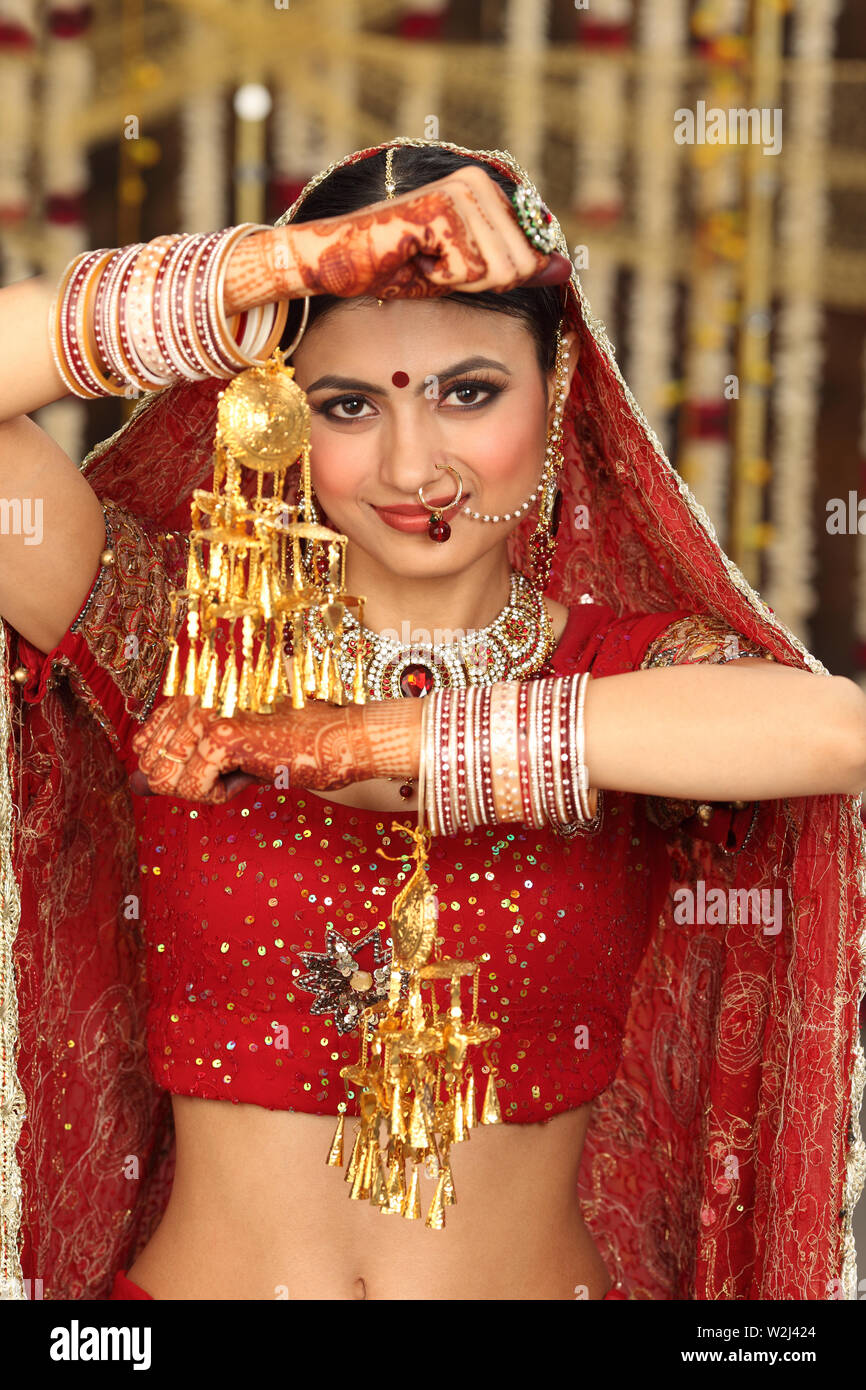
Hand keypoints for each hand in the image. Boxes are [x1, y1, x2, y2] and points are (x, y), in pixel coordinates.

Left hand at [130, 692, 424, 802]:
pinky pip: (193, 787)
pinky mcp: (224, 737)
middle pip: (150, 762)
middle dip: (182, 783)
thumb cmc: (292, 747)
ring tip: (238, 774)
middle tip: (225, 775)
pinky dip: (218, 795)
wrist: (337, 742)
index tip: (205, 771)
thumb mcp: (229, 757)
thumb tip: (135, 784)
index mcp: (198, 695)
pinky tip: (246, 779)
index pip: (145, 737)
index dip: (166, 767)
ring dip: (202, 789)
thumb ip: (181, 765)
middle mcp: (198, 699)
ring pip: (166, 777)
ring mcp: (208, 716)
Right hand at [232, 166, 572, 311]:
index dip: (496, 278)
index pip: (532, 256)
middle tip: (436, 264)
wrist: (341, 259)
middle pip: (520, 267)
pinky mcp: (443, 208)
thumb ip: (516, 266)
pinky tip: (414, 257)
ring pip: (497, 271)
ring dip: (458, 281)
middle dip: (480, 283)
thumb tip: (566, 269)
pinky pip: (469, 272)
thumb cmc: (397, 267)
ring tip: (424, 259)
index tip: (453, 265)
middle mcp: (480, 182)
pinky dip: (440, 279)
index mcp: (489, 190)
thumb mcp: (468, 272)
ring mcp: (462, 190)